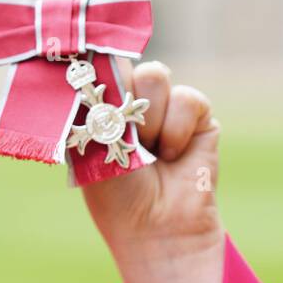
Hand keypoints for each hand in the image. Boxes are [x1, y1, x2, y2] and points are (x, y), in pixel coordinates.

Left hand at [80, 60, 221, 251]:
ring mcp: (164, 108)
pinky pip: (187, 98)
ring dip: (148, 118)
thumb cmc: (115, 194)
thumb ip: (90, 101)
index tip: (84, 69)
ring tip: (148, 153)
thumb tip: (89, 55)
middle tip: (119, 132)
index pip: (93, 64)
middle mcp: (129, 103)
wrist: (155, 227)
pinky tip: (172, 156)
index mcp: (97, 107)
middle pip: (124, 62)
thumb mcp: (91, 144)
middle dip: (119, 94)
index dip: (91, 62)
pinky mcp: (198, 117)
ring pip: (154, 75)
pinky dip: (176, 130)